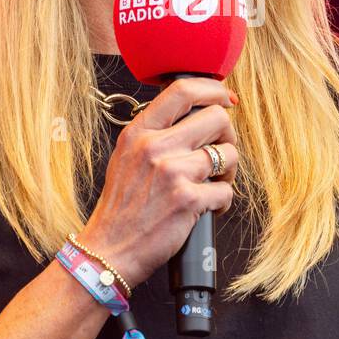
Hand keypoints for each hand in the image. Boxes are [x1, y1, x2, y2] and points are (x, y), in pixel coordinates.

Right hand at [79, 77, 238, 287]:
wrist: (109, 249)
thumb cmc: (121, 207)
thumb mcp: (126, 157)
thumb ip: (154, 134)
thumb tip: (194, 115)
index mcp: (139, 132)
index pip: (182, 91)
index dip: (213, 89)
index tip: (225, 99)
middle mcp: (154, 147)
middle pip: (216, 117)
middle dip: (227, 135)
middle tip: (220, 154)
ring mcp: (172, 172)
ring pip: (228, 153)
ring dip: (229, 171)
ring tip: (214, 184)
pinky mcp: (187, 200)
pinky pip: (226, 191)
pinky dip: (223, 202)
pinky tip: (208, 208)